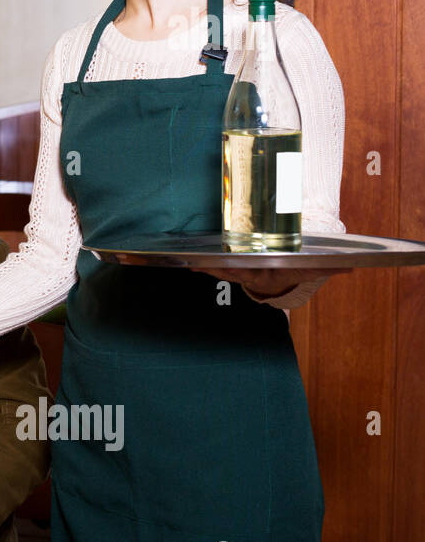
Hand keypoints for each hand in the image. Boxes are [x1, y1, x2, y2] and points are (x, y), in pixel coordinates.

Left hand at [191, 267, 350, 298]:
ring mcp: (239, 272)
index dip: (242, 270)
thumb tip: (352, 267)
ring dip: (205, 269)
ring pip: (219, 271)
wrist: (280, 277)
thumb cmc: (293, 270)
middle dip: (216, 270)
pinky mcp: (231, 267)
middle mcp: (250, 274)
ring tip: (190, 265)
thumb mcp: (308, 270)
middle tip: (200, 266)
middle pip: (231, 272)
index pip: (253, 272)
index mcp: (266, 273)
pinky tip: (189, 264)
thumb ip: (327, 268)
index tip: (234, 269)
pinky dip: (203, 266)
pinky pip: (215, 267)